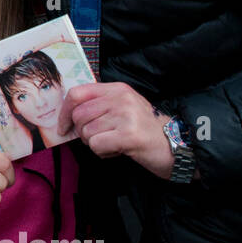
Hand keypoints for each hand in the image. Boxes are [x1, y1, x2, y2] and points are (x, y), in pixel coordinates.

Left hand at [58, 82, 173, 178]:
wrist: (177, 146)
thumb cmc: (146, 130)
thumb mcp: (124, 108)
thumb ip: (100, 106)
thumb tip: (68, 115)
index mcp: (117, 89)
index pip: (76, 93)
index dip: (64, 112)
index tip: (63, 126)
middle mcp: (121, 98)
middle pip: (79, 115)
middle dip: (82, 133)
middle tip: (99, 139)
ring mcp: (126, 115)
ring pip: (86, 132)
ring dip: (95, 144)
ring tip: (114, 144)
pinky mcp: (129, 135)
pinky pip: (96, 145)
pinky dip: (103, 153)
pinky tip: (118, 151)